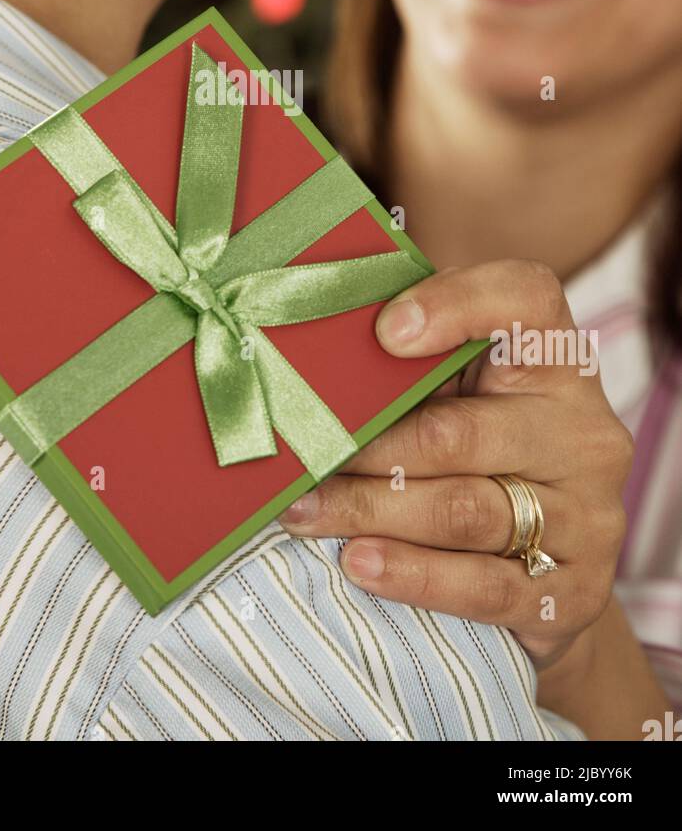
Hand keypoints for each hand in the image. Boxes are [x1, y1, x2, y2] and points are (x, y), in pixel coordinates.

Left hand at [280, 260, 633, 669]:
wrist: (552, 561)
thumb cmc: (477, 444)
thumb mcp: (457, 385)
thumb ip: (408, 358)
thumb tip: (313, 351)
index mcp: (554, 358)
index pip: (524, 299)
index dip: (454, 305)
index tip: (384, 331)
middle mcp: (583, 430)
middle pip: (460, 432)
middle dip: (367, 450)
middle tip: (300, 460)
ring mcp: (588, 513)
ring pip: (465, 510)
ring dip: (372, 512)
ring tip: (306, 513)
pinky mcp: (578, 590)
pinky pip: (487, 586)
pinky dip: (415, 576)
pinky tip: (361, 563)